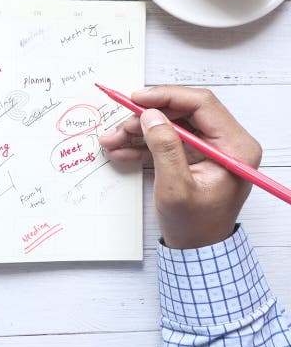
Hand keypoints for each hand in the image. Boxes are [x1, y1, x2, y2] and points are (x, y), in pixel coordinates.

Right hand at [99, 86, 261, 248]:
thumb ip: (165, 149)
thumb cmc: (195, 226)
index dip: (166, 97)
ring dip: (139, 130)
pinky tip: (122, 150)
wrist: (197, 250)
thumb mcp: (176, 188)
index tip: (137, 100)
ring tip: (112, 140)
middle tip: (119, 125)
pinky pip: (166, 139)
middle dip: (146, 117)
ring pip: (170, 124)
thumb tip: (151, 116)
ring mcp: (210, 148)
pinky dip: (143, 143)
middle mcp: (226, 143)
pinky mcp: (195, 155)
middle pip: (183, 111)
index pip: (202, 104)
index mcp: (234, 147)